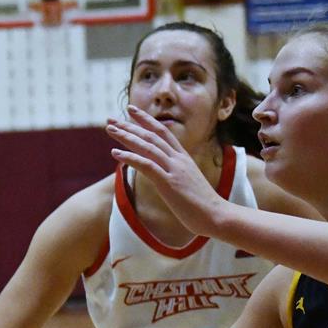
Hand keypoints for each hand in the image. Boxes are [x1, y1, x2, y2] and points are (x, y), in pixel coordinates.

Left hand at [106, 105, 226, 238]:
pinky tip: (115, 153)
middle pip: (152, 136)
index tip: (131, 110)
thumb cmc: (201, 204)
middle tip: (110, 119)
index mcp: (183, 158)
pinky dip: (130, 158)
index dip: (146, 120)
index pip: (163, 132)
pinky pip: (147, 166)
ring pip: (148, 147)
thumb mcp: (186, 182)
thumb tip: (158, 171)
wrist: (217, 216)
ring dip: (127, 136)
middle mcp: (179, 160)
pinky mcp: (170, 183)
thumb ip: (173, 172)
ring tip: (110, 129)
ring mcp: (174, 170)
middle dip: (130, 125)